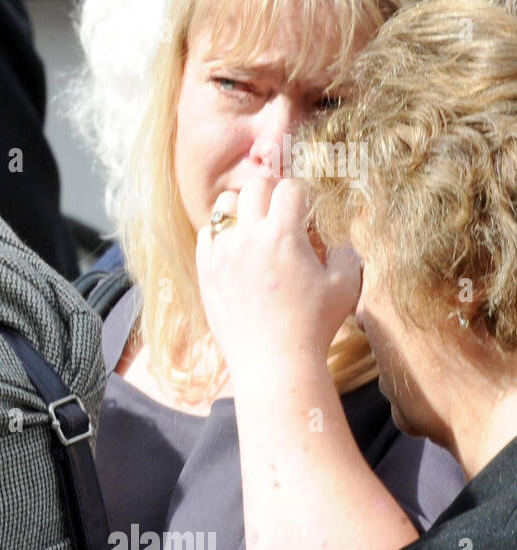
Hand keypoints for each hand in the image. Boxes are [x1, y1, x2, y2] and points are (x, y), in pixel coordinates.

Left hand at [195, 178, 359, 375]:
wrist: (273, 362)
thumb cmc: (313, 325)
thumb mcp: (344, 285)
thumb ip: (343, 251)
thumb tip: (334, 238)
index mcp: (282, 235)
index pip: (289, 188)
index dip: (302, 196)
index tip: (305, 213)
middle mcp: (247, 238)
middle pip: (254, 186)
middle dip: (271, 193)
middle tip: (281, 215)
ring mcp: (221, 254)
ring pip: (223, 206)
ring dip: (241, 209)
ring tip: (255, 227)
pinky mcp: (205, 271)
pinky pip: (206, 235)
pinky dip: (221, 234)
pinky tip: (236, 249)